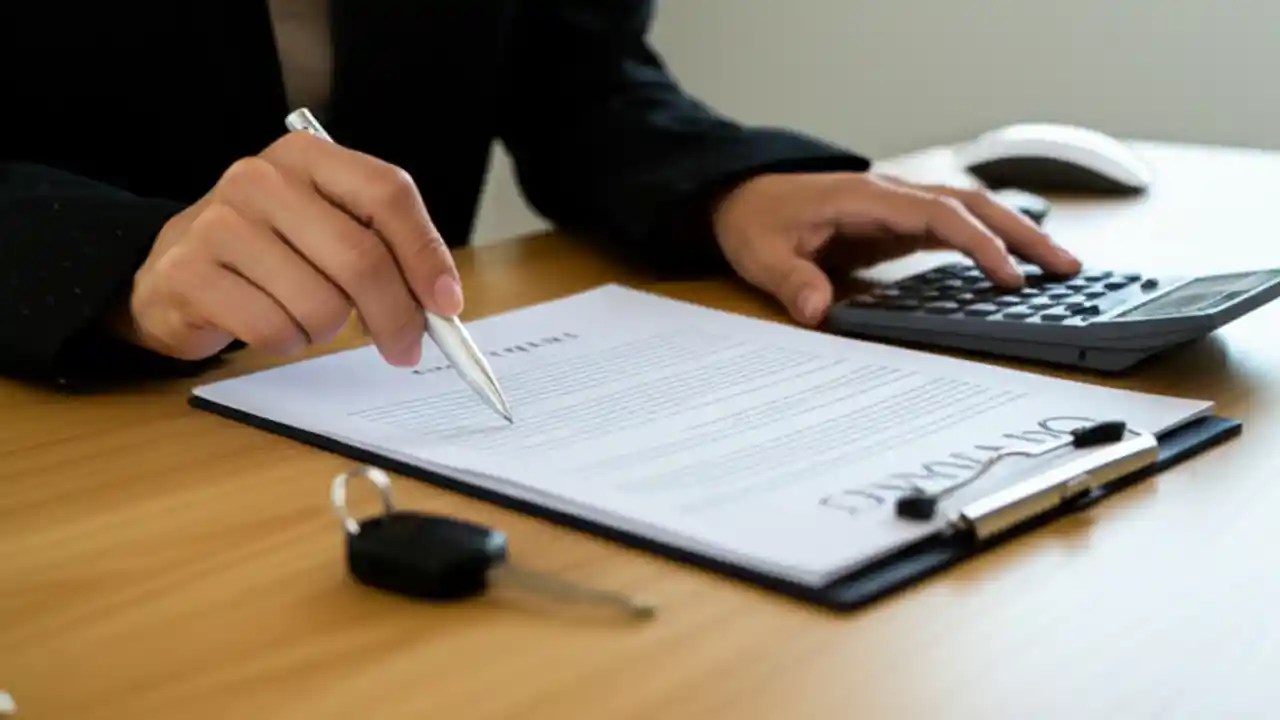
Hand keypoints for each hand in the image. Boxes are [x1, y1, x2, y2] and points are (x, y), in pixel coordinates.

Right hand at [114, 131, 461, 365]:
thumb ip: (386, 251)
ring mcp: (219, 224)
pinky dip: (287, 343)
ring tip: (305, 316)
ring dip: (327, 330)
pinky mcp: (190, 274)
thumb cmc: (271, 251)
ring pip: (320, 304)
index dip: (425, 253)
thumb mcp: (328, 229)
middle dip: (396, 316)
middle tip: (405, 348)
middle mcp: (260, 179)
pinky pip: (274, 330)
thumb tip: (442, 303)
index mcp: (307, 156)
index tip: (447, 303)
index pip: (387, 193)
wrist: (172, 268)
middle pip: (361, 258)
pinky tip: (270, 324)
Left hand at [710, 172, 1080, 324]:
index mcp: (866, 198)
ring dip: (1016, 234)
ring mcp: (898, 208)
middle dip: (1022, 234)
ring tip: (1061, 268)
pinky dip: (988, 243)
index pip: (939, 216)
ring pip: (971, 212)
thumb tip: (816, 312)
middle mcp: (891, 196)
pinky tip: (1014, 267)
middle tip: (1068, 268)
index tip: (1010, 278)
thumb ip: (789, 281)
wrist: (741, 197)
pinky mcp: (897, 224)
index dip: (979, 245)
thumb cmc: (754, 221)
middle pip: (972, 205)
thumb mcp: (760, 254)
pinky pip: (953, 229)